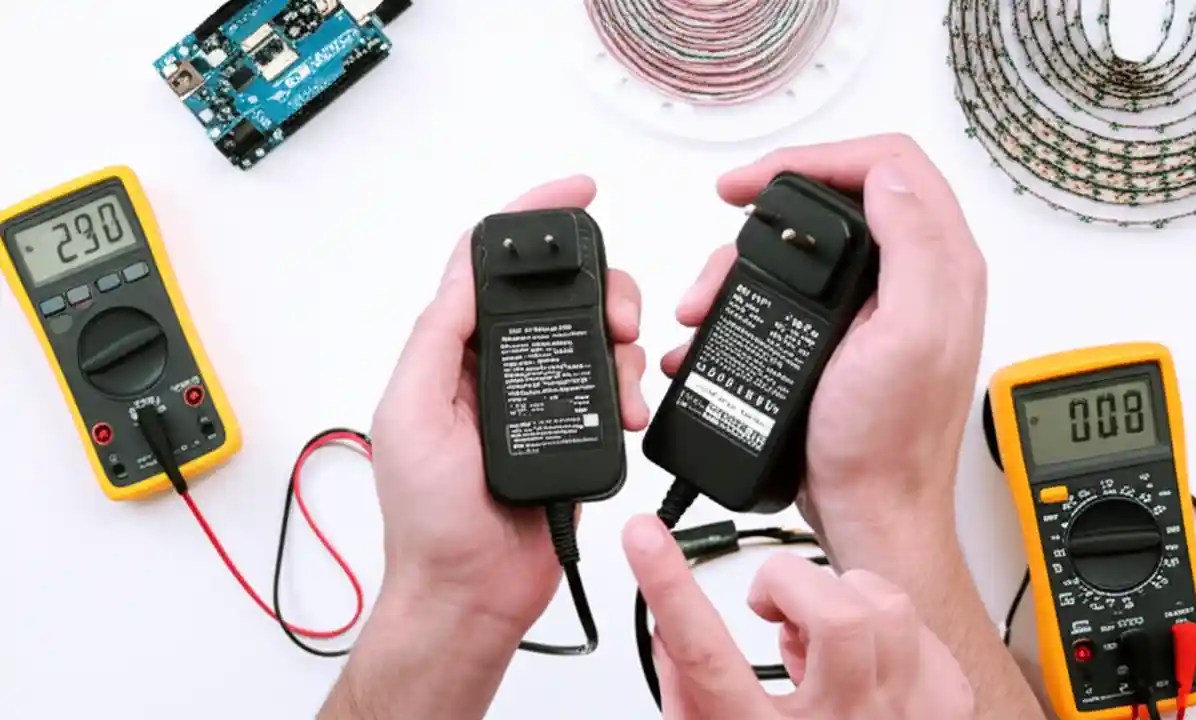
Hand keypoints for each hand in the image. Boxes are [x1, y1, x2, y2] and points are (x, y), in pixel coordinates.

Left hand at [322, 176, 648, 718]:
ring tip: (623, 365)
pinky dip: (631, 385)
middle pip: (557, 289)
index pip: (490, 261)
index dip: (532, 216)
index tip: (576, 192)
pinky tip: (629, 407)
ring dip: (619, 337)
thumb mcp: (411, 414)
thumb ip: (438, 337)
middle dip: (600, 281)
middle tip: (617, 311)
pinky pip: (614, 386)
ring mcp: (540, 396)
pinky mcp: (576, 430)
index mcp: (453, 350)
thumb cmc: (428, 518)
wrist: (471, 592)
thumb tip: (467, 268)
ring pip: (594, 332)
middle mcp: (498, 364)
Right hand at [624, 516, 974, 719]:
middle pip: (831, 617)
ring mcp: (905, 716)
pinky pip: (920, 627)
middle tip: (768, 607)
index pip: (704, 656)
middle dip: (788, 584)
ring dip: (841, 596)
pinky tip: (865, 657)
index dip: (669, 589)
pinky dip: (885, 626)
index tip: (642, 537)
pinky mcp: (947, 705)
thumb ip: (687, 693)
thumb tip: (669, 630)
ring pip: (886, 607)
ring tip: (817, 631)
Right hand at [664, 134, 985, 562]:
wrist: (866, 509)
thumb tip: (886, 177)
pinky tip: (723, 315)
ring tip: (713, 290)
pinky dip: (750, 293)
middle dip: (775, 201)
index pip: (888, 165)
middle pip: (843, 195)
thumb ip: (913, 246)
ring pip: (809, 244)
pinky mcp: (846, 334)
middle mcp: (915, 278)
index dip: (819, 158)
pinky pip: (794, 288)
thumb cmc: (886, 442)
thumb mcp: (909, 336)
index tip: (759, 183)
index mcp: (942, 265)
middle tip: (732, 210)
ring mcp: (878, 306)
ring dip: (750, 255)